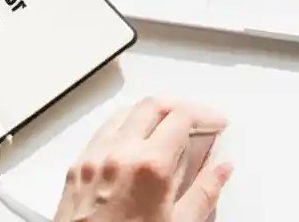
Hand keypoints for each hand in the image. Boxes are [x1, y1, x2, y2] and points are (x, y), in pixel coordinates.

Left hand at [54, 97, 232, 221]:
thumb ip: (204, 194)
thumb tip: (221, 170)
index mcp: (150, 167)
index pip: (182, 117)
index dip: (205, 115)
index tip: (216, 124)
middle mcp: (120, 153)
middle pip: (153, 105)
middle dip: (180, 107)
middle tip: (197, 122)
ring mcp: (94, 158)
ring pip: (125, 113)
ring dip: (150, 114)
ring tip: (167, 130)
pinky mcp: (76, 168)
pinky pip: (103, 132)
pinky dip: (124, 127)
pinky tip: (135, 145)